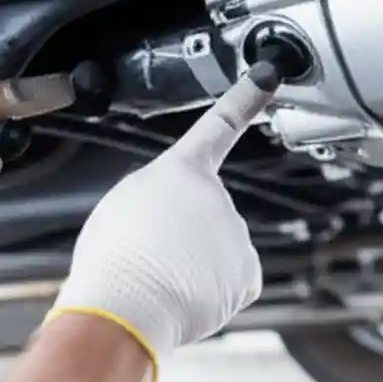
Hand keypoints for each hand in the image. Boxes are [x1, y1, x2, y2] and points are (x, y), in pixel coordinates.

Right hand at [47, 74, 273, 368]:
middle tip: (152, 253)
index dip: (244, 99)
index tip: (269, 74)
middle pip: (204, 215)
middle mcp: (218, 196)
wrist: (125, 307)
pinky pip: (231, 280)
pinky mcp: (249, 273)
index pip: (217, 126)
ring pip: (216, 251)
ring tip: (162, 276)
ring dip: (194, 265)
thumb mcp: (123, 203)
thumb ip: (159, 197)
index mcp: (181, 171)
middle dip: (184, 235)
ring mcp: (237, 234)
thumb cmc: (113, 258)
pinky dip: (212, 292)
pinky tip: (187, 294)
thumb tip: (177, 217)